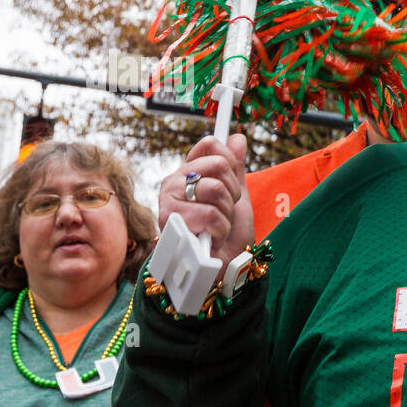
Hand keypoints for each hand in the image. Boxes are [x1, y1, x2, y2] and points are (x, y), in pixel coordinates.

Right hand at [158, 134, 254, 279]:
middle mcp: (174, 182)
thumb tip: (237, 137)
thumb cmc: (225, 236)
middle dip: (233, 193)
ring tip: (217, 227)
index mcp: (188, 173)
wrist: (220, 269)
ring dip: (226, 214)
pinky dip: (220, 229)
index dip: (230, 163)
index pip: (210, 144)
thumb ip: (235, 169)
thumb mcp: (237, 198)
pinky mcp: (170, 222)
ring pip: (214, 188)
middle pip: (218, 164)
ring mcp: (168, 200)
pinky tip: (210, 238)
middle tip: (224, 212)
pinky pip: (209, 213)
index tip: (232, 186)